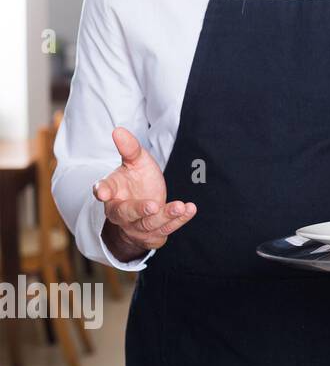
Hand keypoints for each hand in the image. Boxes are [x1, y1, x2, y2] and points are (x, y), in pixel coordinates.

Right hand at [94, 126, 195, 258]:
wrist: (146, 206)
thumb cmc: (137, 180)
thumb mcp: (135, 162)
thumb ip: (129, 149)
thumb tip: (118, 130)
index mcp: (112, 193)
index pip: (104, 191)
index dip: (102, 191)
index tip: (102, 192)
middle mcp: (121, 213)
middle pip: (126, 213)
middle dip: (139, 210)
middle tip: (152, 206)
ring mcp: (137, 226)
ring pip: (149, 224)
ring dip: (165, 216)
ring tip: (180, 206)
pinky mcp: (153, 235)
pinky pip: (166, 229)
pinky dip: (179, 220)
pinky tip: (190, 209)